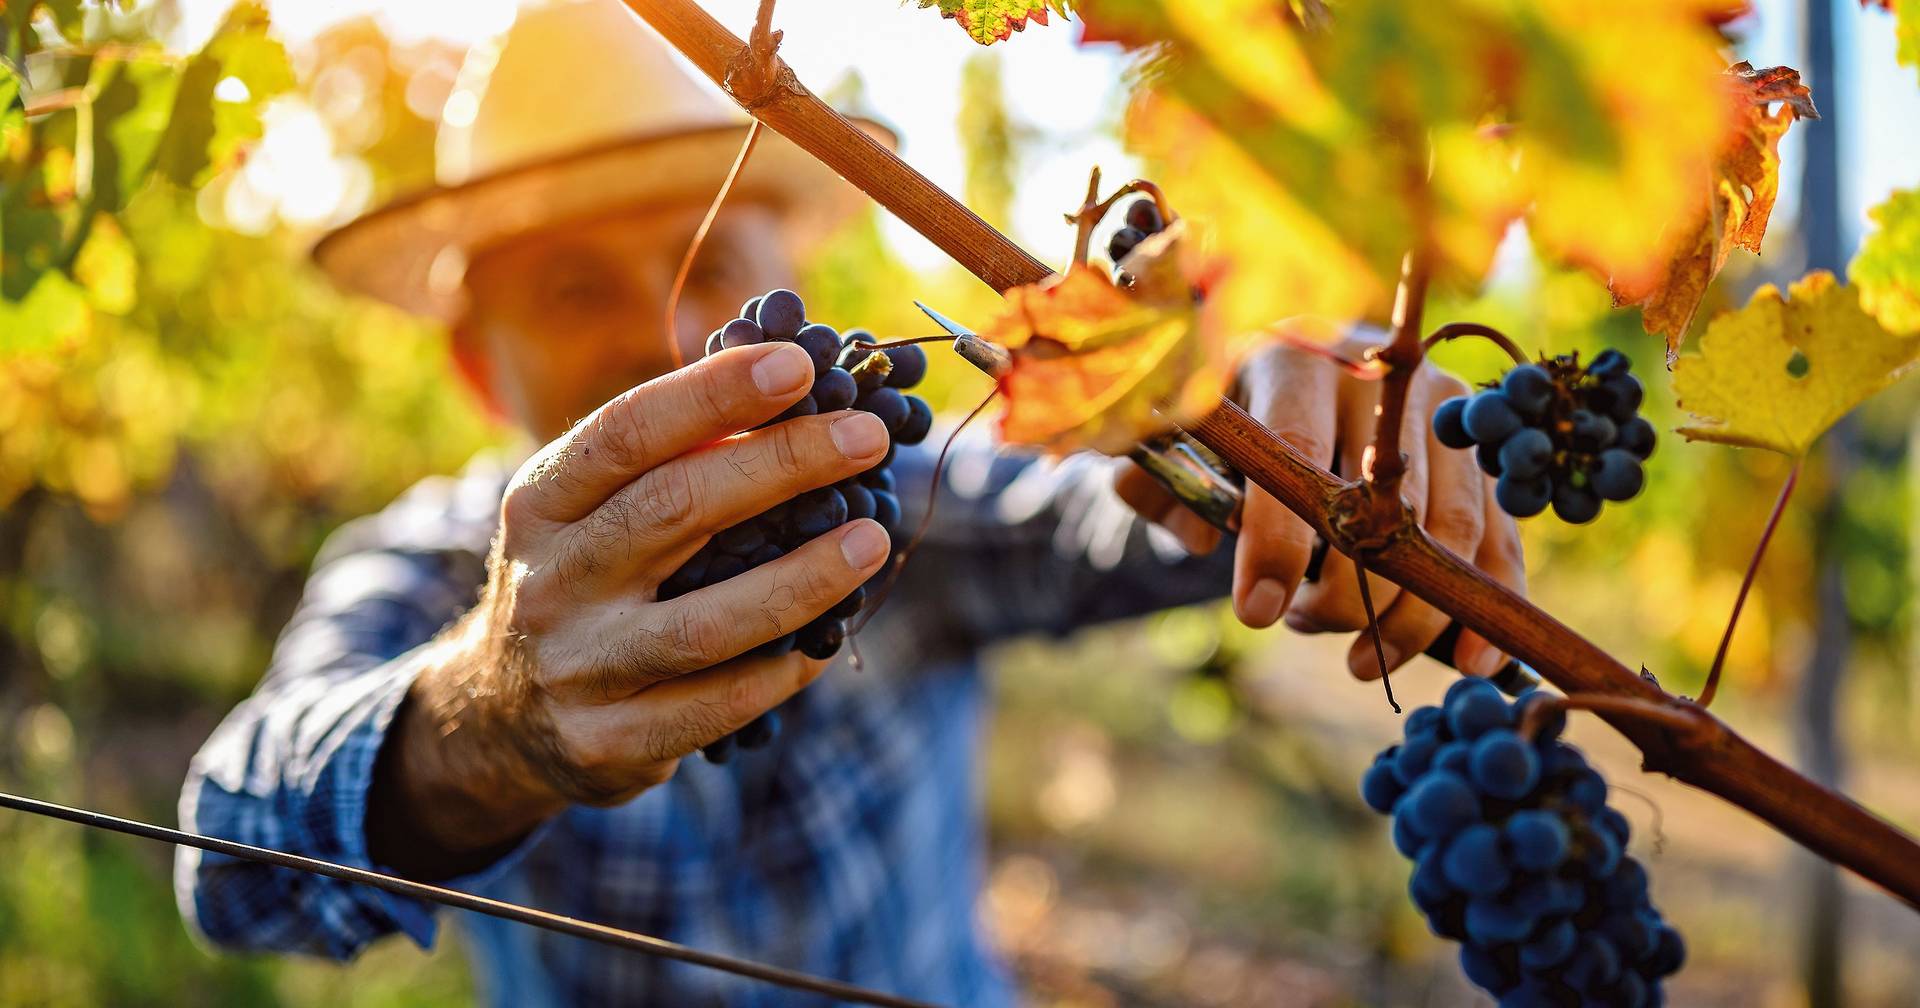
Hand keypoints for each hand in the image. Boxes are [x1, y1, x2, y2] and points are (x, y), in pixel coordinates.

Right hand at [368, 342, 891, 874]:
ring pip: (703, 624)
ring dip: (801, 579)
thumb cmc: (582, 579)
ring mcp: (578, 667)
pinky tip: (828, 642)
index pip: (627, 432)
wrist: (498, 716)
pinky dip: (781, 672)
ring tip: (871, 540)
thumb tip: (799, 391)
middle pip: (673, 510)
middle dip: (782, 464)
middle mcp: (551, 580)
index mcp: (541, 501)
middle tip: (867, 436)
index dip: (714, 394)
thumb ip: (670, 459)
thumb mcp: (589, 510)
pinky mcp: (607, 742)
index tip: (800, 366)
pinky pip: (716, 707)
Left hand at [1114, 335, 1524, 681]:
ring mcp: (1444, 408)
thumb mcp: (1181, 437)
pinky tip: (1473, 661)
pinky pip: (1500, 533)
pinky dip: (1491, 600)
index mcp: (1297, 362)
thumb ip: (1160, 485)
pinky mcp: (1479, 448)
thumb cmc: (1236, 413)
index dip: (1279, 541)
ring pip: (1449, 528)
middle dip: (1348, 593)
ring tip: (1364, 661)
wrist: (1304, 360)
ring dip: (1413, 614)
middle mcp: (1381, 380)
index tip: (1258, 614)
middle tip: (1305, 627)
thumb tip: (1199, 540)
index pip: (1299, 455)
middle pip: (1382, 504)